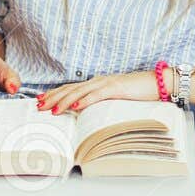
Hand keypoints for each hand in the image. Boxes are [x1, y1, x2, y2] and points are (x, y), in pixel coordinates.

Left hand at [38, 71, 157, 114]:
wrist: (156, 83)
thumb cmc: (136, 93)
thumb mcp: (114, 99)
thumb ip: (100, 103)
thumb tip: (85, 113)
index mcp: (96, 84)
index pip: (70, 89)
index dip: (54, 94)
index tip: (40, 100)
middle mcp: (97, 81)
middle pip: (70, 89)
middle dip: (52, 98)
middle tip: (38, 106)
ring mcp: (106, 84)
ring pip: (80, 92)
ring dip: (64, 101)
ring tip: (52, 109)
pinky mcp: (116, 88)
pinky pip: (97, 95)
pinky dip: (85, 101)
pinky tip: (76, 107)